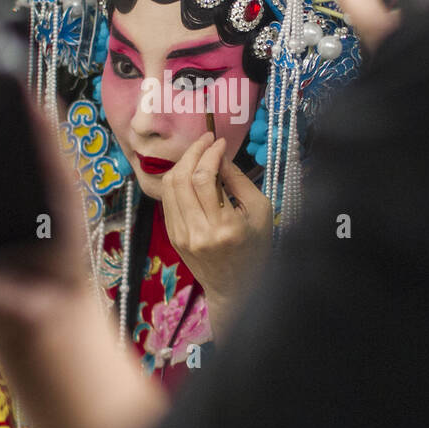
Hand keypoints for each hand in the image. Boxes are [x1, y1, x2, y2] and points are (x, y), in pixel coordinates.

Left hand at [160, 132, 272, 332]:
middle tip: (206, 140)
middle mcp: (198, 232)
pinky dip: (177, 180)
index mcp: (224, 227)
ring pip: (170, 187)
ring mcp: (181, 236)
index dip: (210, 153)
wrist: (236, 287)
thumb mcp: (260, 212)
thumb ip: (239, 181)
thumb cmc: (255, 248)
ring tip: (198, 153)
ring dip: (182, 163)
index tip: (219, 141)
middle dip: (193, 152)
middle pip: (182, 178)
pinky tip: (190, 173)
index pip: (205, 178)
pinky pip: (168, 199)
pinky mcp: (173, 237)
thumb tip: (219, 155)